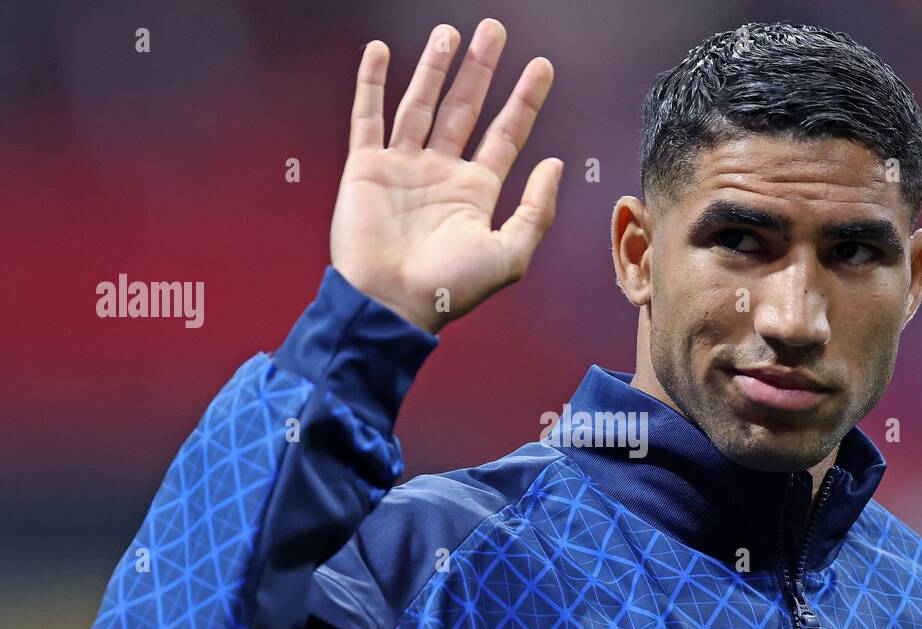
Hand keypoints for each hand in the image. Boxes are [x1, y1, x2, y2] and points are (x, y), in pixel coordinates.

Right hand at [329, 19, 562, 334]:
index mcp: (475, 193)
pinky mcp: (366, 169)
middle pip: (466, 108)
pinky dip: (371, 84)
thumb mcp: (510, 255)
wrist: (390, 304)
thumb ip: (536, 210)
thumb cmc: (450, 290)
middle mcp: (440, 174)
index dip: (524, 101)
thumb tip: (556, 165)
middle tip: (494, 30)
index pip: (506, 135)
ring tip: (449, 33)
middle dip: (481, 69)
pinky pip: (368, 117)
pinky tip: (380, 52)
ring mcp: (402, 168)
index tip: (542, 67)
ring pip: (421, 105)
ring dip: (434, 67)